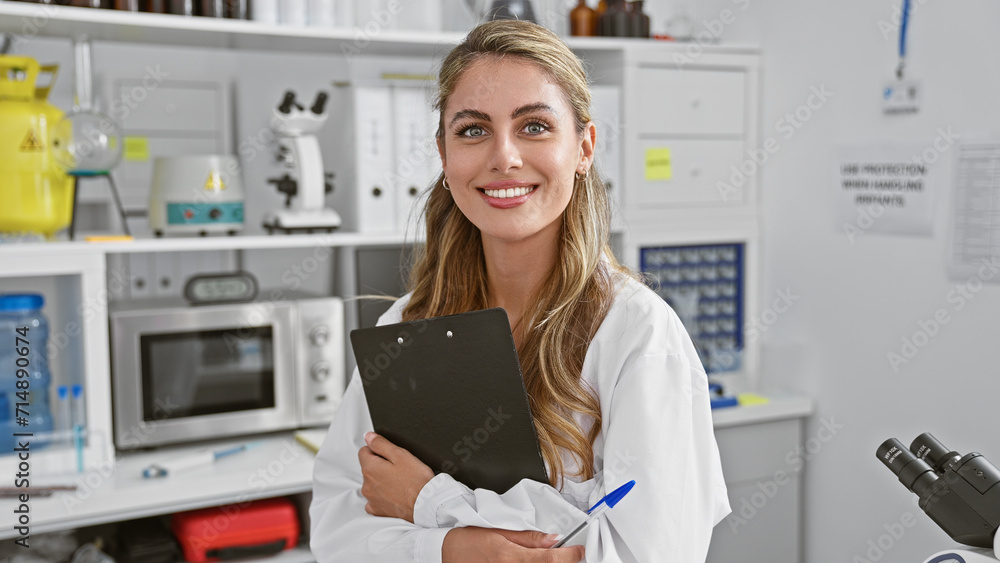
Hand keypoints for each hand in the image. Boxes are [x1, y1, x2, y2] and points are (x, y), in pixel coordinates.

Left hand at [358, 432, 434, 522]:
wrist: (426, 505)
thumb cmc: (416, 481)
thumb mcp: (400, 455)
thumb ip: (381, 444)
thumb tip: (368, 437)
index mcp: (370, 468)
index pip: (364, 451)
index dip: (378, 450)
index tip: (390, 455)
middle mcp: (367, 485)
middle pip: (368, 468)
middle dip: (380, 465)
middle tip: (399, 468)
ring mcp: (371, 499)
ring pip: (372, 483)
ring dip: (381, 480)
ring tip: (400, 482)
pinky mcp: (378, 510)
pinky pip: (374, 499)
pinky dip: (382, 496)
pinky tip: (395, 494)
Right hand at [442, 526, 585, 562]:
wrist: (444, 554)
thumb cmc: (468, 541)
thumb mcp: (499, 532)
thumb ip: (528, 538)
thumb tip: (552, 539)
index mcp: (511, 557)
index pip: (551, 560)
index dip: (570, 556)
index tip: (579, 551)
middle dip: (563, 562)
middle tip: (570, 555)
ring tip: (552, 558)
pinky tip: (535, 562)